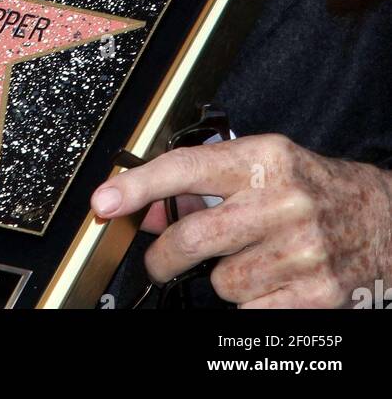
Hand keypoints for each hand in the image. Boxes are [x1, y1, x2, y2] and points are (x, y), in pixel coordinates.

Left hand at [90, 134, 391, 307]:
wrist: (383, 221)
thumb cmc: (313, 190)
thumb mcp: (259, 169)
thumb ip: (199, 184)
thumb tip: (141, 206)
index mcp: (265, 159)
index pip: (186, 167)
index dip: (138, 186)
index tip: (105, 201)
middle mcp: (284, 200)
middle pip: (194, 236)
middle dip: (165, 255)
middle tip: (162, 260)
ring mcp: (302, 249)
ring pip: (221, 281)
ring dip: (221, 279)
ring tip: (247, 261)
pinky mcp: (316, 293)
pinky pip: (249, 310)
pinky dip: (249, 303)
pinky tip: (271, 281)